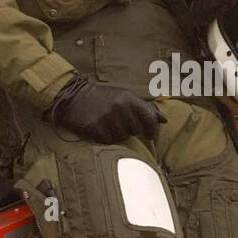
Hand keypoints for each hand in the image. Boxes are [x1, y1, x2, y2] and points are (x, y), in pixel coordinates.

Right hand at [45, 75, 166, 143]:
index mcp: (129, 98)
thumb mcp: (124, 97)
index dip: (152, 129)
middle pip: (136, 131)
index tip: (149, 135)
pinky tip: (99, 129)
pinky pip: (108, 141)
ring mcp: (107, 117)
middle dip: (130, 130)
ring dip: (116, 135)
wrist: (73, 97)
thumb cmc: (102, 98)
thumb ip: (144, 108)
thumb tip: (164, 120)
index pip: (150, 118)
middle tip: (118, 123)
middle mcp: (120, 107)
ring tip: (107, 124)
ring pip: (122, 138)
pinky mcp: (95, 127)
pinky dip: (104, 138)